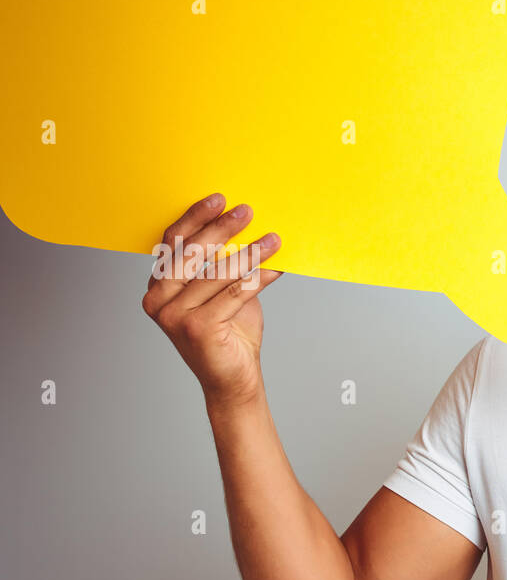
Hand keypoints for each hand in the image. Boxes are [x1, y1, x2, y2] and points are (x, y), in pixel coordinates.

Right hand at [141, 193, 283, 407]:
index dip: (196, 218)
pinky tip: (275, 266)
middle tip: (246, 211)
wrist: (234, 379)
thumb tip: (243, 226)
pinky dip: (258, 277)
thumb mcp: (222, 291)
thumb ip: (222, 264)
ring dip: (249, 252)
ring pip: (217, 273)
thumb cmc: (229, 334)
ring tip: (273, 239)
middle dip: (221, 228)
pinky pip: (235, 293)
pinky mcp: (198, 328)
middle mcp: (158, 300)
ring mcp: (174, 316)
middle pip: (191, 252)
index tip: (219, 200)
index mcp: (158, 287)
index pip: (173, 243)